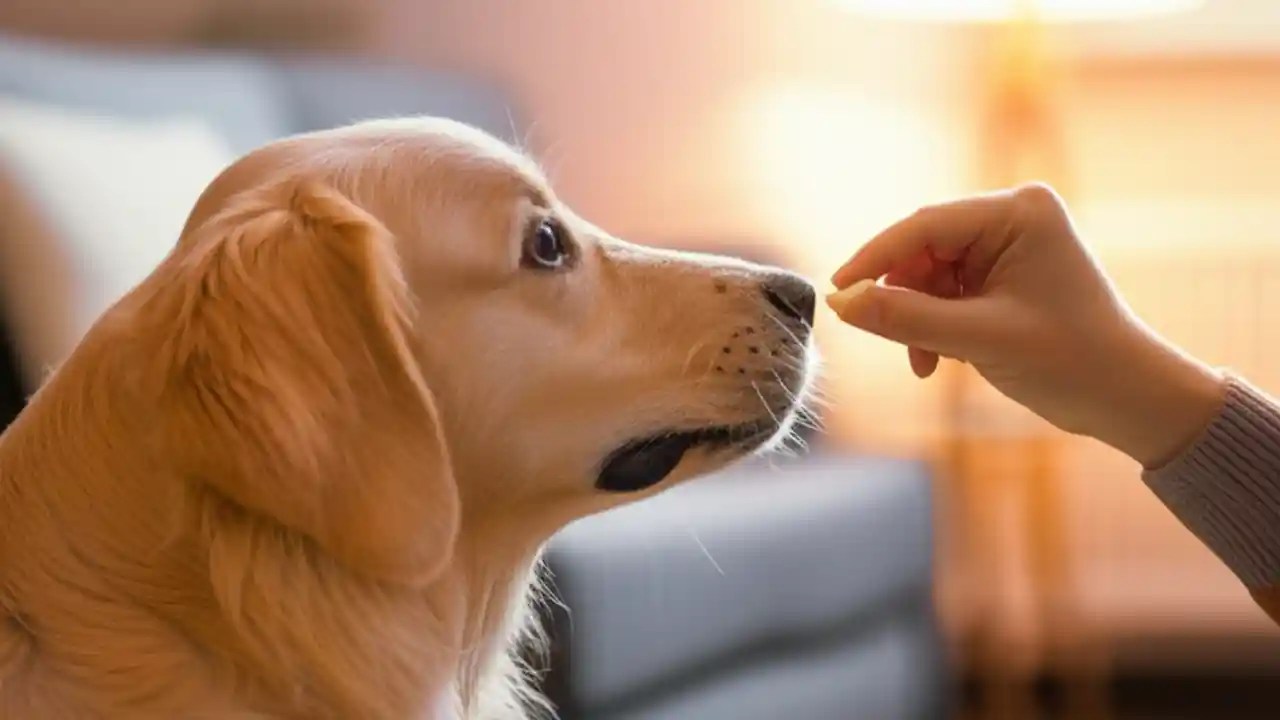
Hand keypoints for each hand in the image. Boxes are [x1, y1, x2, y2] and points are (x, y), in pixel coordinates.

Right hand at [827, 183, 1224, 467]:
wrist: (1126, 398)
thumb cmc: (1071, 360)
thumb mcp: (978, 339)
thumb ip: (905, 318)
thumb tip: (840, 303)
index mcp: (1019, 212)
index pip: (923, 225)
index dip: (875, 259)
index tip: (837, 292)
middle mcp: (1014, 218)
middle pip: (923, 251)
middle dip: (903, 299)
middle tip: (891, 341)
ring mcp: (1009, 247)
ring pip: (929, 277)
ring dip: (918, 320)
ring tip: (926, 362)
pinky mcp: (1004, 276)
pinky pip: (946, 293)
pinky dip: (934, 326)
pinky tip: (939, 359)